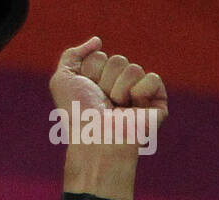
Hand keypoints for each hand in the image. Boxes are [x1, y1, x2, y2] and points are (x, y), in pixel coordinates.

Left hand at [51, 36, 167, 129]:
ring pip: (133, 68)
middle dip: (105, 79)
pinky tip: (132, 108)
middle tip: (102, 103)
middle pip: (117, 60)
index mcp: (100, 85)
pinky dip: (140, 91)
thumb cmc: (77, 116)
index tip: (86, 93)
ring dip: (119, 88)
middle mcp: (119, 90)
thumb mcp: (62, 81)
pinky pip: (153, 79)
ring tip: (115, 110)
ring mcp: (138, 98)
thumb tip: (97, 41)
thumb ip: (71, 55)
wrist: (94, 139)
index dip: (90, 73)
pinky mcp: (156, 106)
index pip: (99, 58)